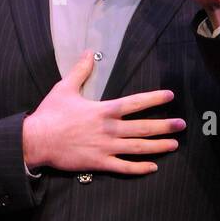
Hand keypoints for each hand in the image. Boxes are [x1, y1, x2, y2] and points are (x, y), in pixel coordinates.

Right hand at [23, 49, 185, 173]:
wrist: (37, 139)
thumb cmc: (50, 114)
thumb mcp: (65, 88)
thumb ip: (81, 70)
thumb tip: (89, 52)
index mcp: (104, 110)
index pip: (135, 102)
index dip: (154, 98)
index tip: (170, 96)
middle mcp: (110, 129)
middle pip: (143, 127)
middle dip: (165, 126)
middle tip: (182, 125)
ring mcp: (106, 147)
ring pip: (138, 148)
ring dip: (158, 146)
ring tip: (174, 145)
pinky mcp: (99, 163)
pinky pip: (124, 168)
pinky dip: (140, 168)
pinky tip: (153, 167)